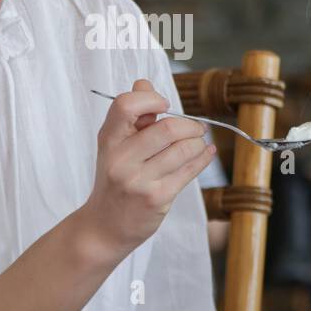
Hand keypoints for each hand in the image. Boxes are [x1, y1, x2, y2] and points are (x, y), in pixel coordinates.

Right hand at [80, 78, 215, 255]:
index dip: (150, 98)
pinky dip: (203, 157)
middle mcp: (120, 159)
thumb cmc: (113, 180)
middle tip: (196, 127)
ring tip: (198, 142)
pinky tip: (206, 152)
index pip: (125, 105)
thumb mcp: (113, 146)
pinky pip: (189, 171)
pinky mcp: (157, 199)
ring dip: (198, 142)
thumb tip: (144, 83)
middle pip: (166, 128)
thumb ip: (131, 116)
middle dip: (189, 125)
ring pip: (182, 150)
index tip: (163, 105)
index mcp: (108, 140)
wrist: (104, 227)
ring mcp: (138, 181)